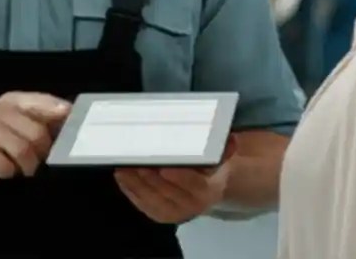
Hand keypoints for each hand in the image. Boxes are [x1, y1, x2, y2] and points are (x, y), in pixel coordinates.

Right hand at [0, 91, 71, 180]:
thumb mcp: (12, 121)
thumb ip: (37, 120)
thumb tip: (69, 123)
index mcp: (13, 101)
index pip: (40, 101)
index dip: (57, 109)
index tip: (71, 117)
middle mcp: (0, 109)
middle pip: (36, 132)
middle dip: (43, 151)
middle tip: (39, 160)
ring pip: (22, 149)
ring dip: (28, 166)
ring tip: (24, 169)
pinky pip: (3, 164)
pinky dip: (8, 172)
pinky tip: (5, 170)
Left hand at [114, 135, 237, 223]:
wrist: (210, 189)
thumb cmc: (210, 167)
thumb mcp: (220, 156)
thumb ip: (224, 148)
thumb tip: (233, 139)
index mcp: (208, 189)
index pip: (194, 185)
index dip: (179, 177)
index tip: (164, 167)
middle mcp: (193, 205)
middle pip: (168, 191)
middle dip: (149, 177)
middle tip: (134, 161)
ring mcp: (176, 212)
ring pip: (152, 200)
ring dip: (136, 184)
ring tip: (123, 167)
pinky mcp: (162, 215)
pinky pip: (144, 205)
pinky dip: (131, 192)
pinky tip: (122, 178)